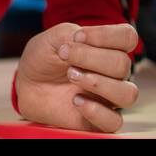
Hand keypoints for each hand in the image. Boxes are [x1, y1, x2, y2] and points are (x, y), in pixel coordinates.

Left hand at [15, 23, 138, 132]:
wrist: (28, 83)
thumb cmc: (45, 58)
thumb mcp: (53, 38)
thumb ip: (71, 33)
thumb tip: (85, 43)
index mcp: (109, 48)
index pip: (128, 37)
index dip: (106, 35)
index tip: (77, 37)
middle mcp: (114, 73)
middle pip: (123, 64)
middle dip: (91, 57)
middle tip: (64, 56)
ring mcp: (108, 97)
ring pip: (128, 94)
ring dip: (99, 83)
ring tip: (71, 76)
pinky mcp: (98, 120)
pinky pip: (114, 122)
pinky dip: (97, 111)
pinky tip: (76, 101)